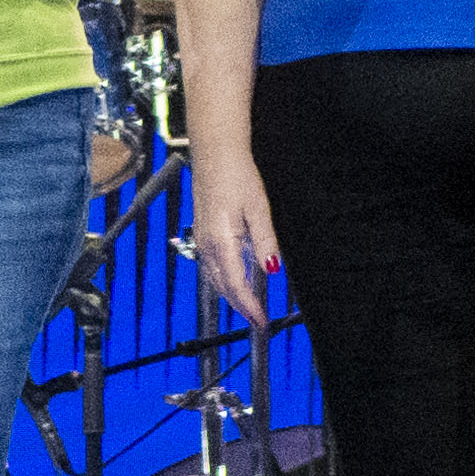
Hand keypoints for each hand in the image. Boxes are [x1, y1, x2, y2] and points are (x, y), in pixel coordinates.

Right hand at [190, 151, 281, 325]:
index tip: (262, 321)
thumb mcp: (258, 208)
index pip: (236, 284)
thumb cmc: (236, 175)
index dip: (249, 306)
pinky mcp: (202, 232)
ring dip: (231, 296)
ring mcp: (201, 239)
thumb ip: (265, 241)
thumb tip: (273, 269)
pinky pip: (212, 266)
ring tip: (248, 308)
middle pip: (223, 286)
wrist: (214, 153)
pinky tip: (235, 281)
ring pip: (215, 278)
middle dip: (240, 307)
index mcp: (221, 241)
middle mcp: (207, 244)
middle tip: (258, 322)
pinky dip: (224, 281)